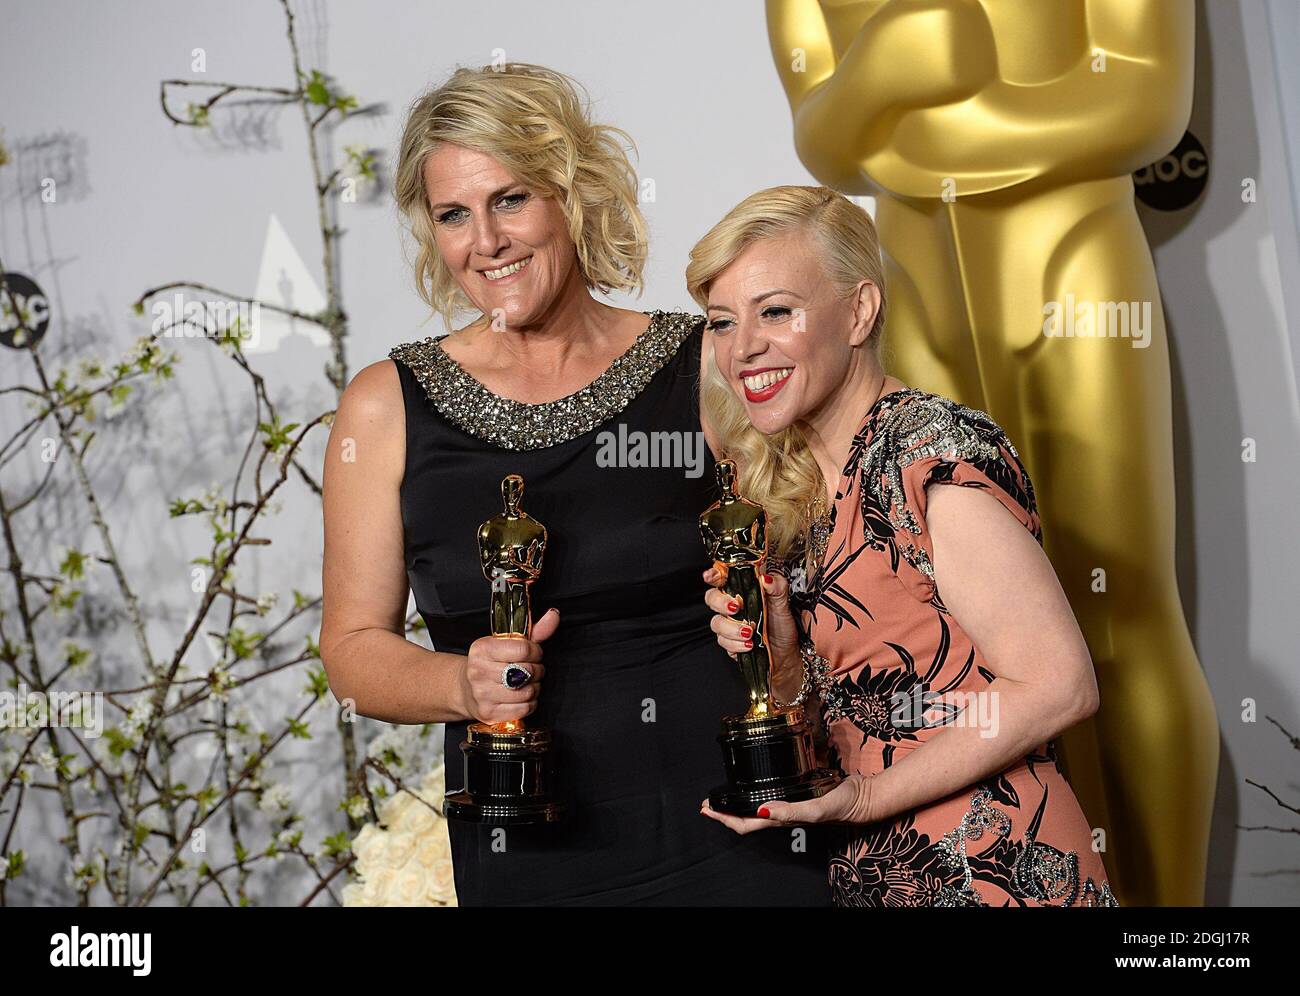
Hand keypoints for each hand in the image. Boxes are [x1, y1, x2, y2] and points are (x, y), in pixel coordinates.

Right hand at [457, 607, 557, 725]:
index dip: (535, 652)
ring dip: (534, 688)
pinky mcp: (488, 714)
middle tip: (530, 670)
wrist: (466, 689)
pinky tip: (520, 697)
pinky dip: (529, 703)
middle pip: (527, 672)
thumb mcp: (508, 643)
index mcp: (482, 649)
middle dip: (537, 671)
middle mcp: (478, 671)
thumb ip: (534, 630)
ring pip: (527, 692)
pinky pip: (524, 709)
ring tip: (526, 683)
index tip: (532, 653)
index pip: (523, 649)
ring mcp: (482, 694)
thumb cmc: (491, 663)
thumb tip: (554, 615)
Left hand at [699, 773, 874, 833]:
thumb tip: (762, 810)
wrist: (862, 797)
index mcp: (782, 818)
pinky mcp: (797, 794)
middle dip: (725, 813)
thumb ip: (791, 811)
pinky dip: (756, 793)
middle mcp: (782, 813)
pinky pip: (771, 797)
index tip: (708, 810)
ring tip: (723, 797)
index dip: (725, 819)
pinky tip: (756, 786)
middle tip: (707, 804)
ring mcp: (789, 805)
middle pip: (746, 818)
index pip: (746, 824)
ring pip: (756, 808)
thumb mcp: (815, 808)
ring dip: (737, 804)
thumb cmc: (841, 805)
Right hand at [702, 567, 799, 674]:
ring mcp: (729, 624)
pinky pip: (723, 641)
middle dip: (720, 602)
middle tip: (736, 607)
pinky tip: (749, 644)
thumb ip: (777, 586)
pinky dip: (736, 644)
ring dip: (732, 628)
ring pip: (716, 622)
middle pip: (712, 598)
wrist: (786, 652)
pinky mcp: (729, 642)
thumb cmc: (782, 625)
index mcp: (742, 590)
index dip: (714, 574)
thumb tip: (766, 579)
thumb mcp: (783, 603)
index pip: (722, 578)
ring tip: (749, 632)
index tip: (712, 575)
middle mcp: (733, 606)